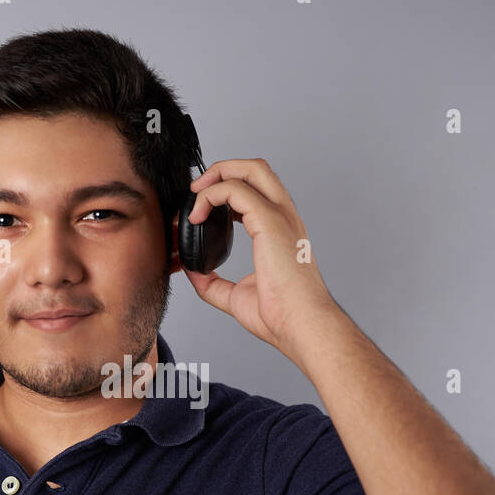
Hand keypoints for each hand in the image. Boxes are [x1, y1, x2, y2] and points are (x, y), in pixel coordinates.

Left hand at [181, 158, 339, 357]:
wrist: (301, 325)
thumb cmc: (282, 315)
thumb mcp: (236, 296)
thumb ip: (213, 283)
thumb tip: (194, 274)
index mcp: (280, 231)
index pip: (257, 190)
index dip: (226, 189)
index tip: (203, 207)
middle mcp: (284, 218)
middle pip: (256, 168)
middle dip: (222, 169)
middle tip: (197, 190)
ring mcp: (280, 217)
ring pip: (250, 169)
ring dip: (217, 175)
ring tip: (196, 195)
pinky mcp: (270, 222)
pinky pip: (235, 190)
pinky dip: (211, 196)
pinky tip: (197, 216)